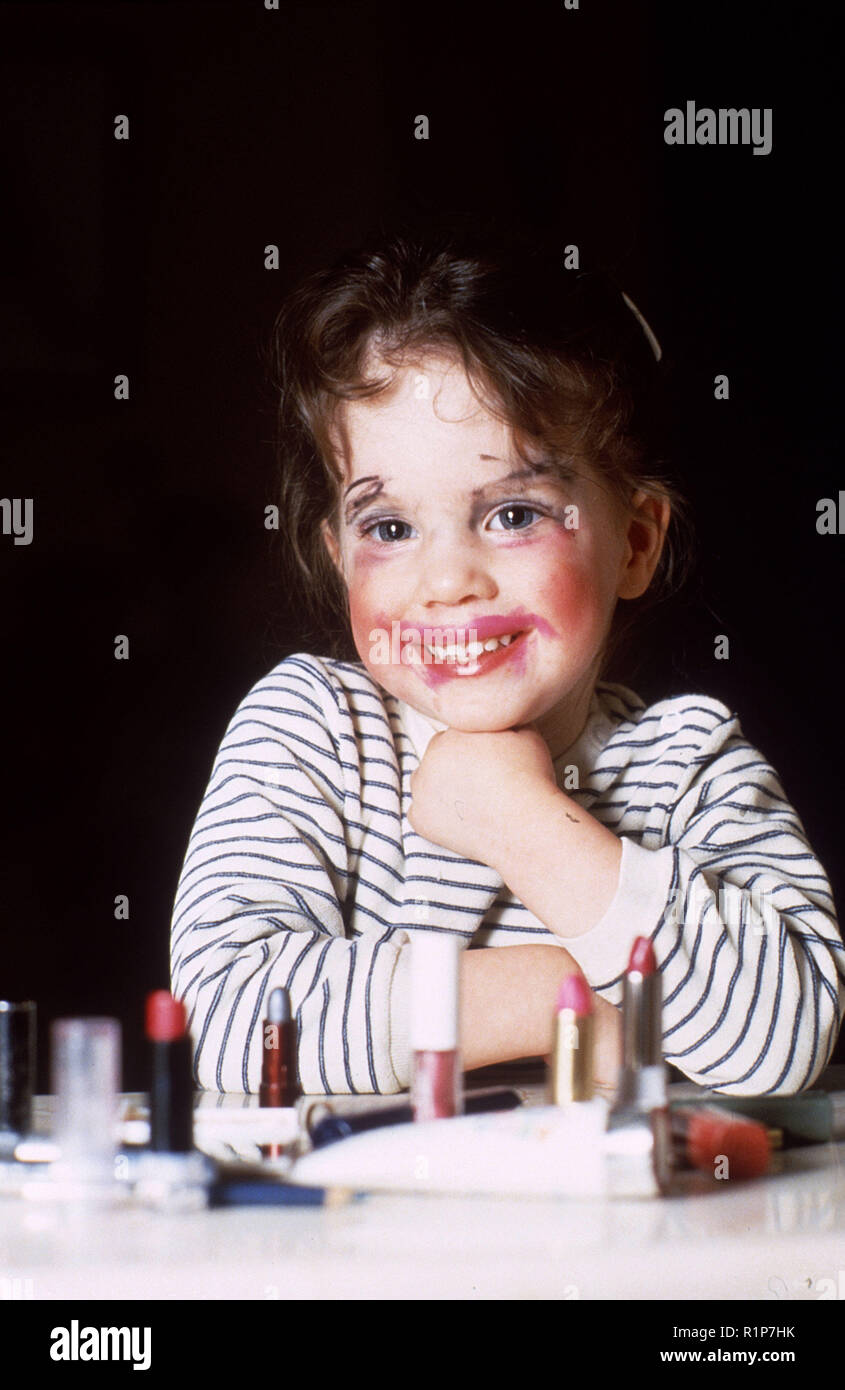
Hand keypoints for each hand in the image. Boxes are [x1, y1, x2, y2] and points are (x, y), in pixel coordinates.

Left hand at [408, 725, 558, 870]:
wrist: (525, 824)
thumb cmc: (530, 778)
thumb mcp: (526, 732)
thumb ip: (505, 718)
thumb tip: (500, 712)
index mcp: (454, 731)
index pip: (457, 734)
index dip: (474, 748)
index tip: (489, 762)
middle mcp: (431, 755)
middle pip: (439, 757)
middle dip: (456, 766)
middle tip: (481, 782)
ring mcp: (421, 788)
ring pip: (425, 782)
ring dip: (441, 787)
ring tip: (471, 801)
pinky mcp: (419, 818)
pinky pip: (420, 813)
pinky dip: (435, 817)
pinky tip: (459, 819)